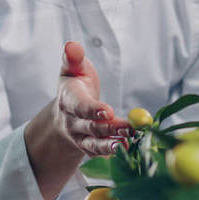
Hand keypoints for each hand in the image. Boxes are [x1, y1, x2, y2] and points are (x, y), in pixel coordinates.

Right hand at [53, 40, 131, 155]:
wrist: (67, 110)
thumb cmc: (75, 84)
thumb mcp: (73, 69)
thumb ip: (73, 58)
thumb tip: (71, 45)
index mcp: (69, 100)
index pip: (80, 107)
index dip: (93, 110)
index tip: (108, 111)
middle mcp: (73, 122)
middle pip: (92, 127)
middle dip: (111, 128)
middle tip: (131, 128)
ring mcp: (80, 137)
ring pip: (95, 144)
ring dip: (112, 145)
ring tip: (128, 144)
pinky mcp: (90, 147)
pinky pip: (100, 153)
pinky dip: (113, 154)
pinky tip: (130, 151)